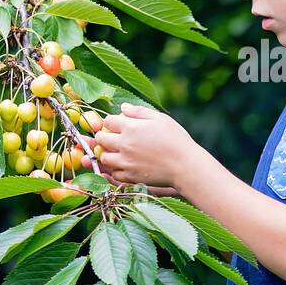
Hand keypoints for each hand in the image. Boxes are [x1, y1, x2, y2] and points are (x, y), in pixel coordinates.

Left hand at [80, 103, 194, 191]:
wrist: (184, 165)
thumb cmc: (176, 139)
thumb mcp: (160, 118)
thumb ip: (139, 111)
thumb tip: (123, 107)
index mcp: (130, 127)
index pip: (108, 121)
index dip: (111, 121)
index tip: (116, 124)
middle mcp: (124, 144)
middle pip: (101, 139)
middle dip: (103, 136)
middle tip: (111, 137)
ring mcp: (125, 162)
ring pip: (104, 158)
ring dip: (107, 154)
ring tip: (116, 152)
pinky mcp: (130, 177)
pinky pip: (114, 174)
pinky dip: (115, 170)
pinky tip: (124, 165)